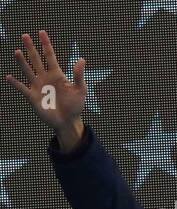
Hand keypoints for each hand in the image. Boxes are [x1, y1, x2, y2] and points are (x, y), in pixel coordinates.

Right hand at [5, 30, 86, 149]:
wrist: (68, 121)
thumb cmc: (75, 105)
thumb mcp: (80, 89)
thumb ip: (78, 75)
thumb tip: (82, 59)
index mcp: (57, 74)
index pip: (50, 55)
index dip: (46, 44)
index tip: (42, 32)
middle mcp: (45, 77)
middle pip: (36, 59)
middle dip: (31, 48)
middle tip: (25, 36)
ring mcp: (37, 86)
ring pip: (28, 70)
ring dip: (22, 62)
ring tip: (17, 51)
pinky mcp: (32, 96)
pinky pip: (22, 88)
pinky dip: (15, 83)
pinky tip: (8, 77)